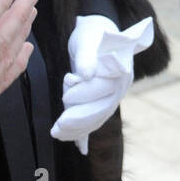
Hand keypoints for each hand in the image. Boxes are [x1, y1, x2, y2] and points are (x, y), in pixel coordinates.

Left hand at [51, 16, 153, 153]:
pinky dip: (85, 132)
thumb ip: (87, 56)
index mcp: (121, 68)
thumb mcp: (87, 38)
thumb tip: (85, 75)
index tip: (66, 93)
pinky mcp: (105, 102)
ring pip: (98, 117)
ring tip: (57, 133)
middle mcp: (121, 85)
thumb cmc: (92, 33)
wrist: (97, 34)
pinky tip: (78, 147)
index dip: (85, 92)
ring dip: (78, 129)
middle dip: (79, 118)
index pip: (104, 87)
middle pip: (102, 107)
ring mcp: (114, 96)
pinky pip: (96, 120)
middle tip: (57, 127)